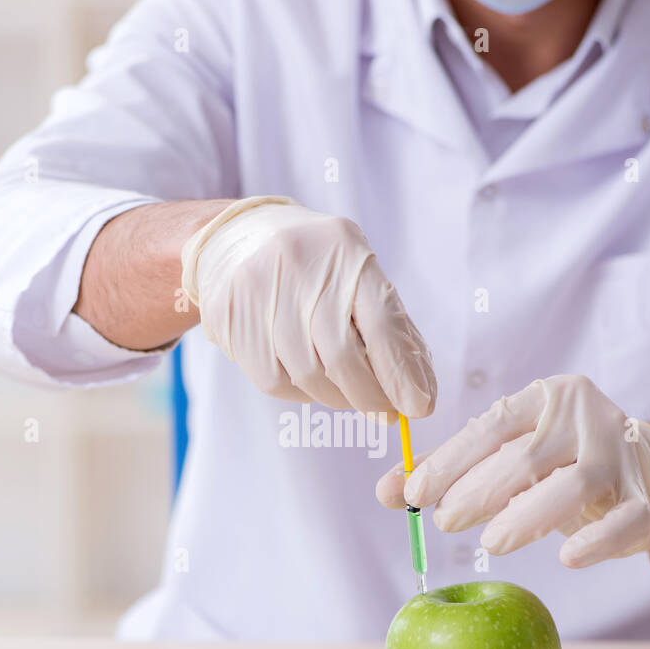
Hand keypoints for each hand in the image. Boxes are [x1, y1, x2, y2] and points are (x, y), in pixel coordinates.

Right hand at [181, 196, 435, 415]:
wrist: (239, 238)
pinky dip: (302, 392)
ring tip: (347, 390)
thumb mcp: (360, 278)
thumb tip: (417, 399)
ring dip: (337, 396)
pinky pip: (276, 381)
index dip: (400, 371)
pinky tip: (309, 377)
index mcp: (344, 250)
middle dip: (370, 395)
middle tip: (385, 410)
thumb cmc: (319, 269)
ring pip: (309, 375)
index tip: (418, 407)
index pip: (379, 319)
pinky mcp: (231, 318)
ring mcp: (258, 290)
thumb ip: (392, 333)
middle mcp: (299, 264)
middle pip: (342, 355)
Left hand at [376, 375, 649, 566]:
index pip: (492, 426)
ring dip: (527, 516)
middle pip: (526, 457)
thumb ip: (450, 469)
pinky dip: (597, 540)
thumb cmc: (561, 462)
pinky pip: (623, 521)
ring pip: (572, 486)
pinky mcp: (646, 499)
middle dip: (479, 491)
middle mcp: (586, 419)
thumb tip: (384, 492)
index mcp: (547, 398)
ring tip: (491, 543)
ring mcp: (620, 456)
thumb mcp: (508, 453)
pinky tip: (569, 557)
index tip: (413, 493)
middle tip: (444, 521)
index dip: (450, 460)